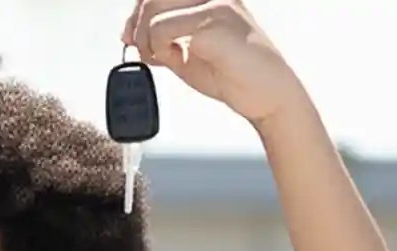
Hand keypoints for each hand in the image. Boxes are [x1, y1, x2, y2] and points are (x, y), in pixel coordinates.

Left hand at [122, 0, 307, 126]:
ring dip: (146, 40)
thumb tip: (129, 32)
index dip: (137, 12)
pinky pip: (164, 30)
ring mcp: (217, 5)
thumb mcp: (187, 52)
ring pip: (154, 11)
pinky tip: (176, 61)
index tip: (129, 35)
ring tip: (162, 58)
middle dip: (137, 26)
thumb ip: (161, 38)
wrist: (267, 95)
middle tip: (144, 52)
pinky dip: (160, 49)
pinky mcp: (215, 24)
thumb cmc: (232, 73)